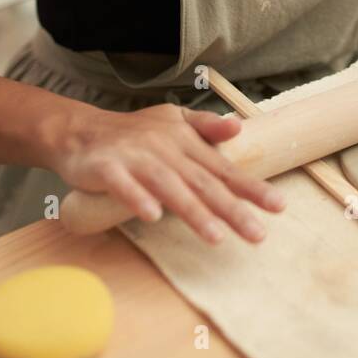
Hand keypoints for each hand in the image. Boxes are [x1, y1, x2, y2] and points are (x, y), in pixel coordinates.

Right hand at [58, 104, 284, 244]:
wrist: (78, 130)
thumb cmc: (132, 132)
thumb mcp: (172, 121)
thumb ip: (205, 127)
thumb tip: (238, 128)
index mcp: (184, 143)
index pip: (223, 169)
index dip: (251, 188)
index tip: (279, 206)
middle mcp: (164, 150)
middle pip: (202, 182)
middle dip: (231, 208)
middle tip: (257, 233)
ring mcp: (135, 158)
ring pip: (168, 186)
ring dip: (192, 211)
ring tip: (215, 236)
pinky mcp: (106, 167)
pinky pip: (123, 185)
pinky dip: (137, 198)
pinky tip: (152, 216)